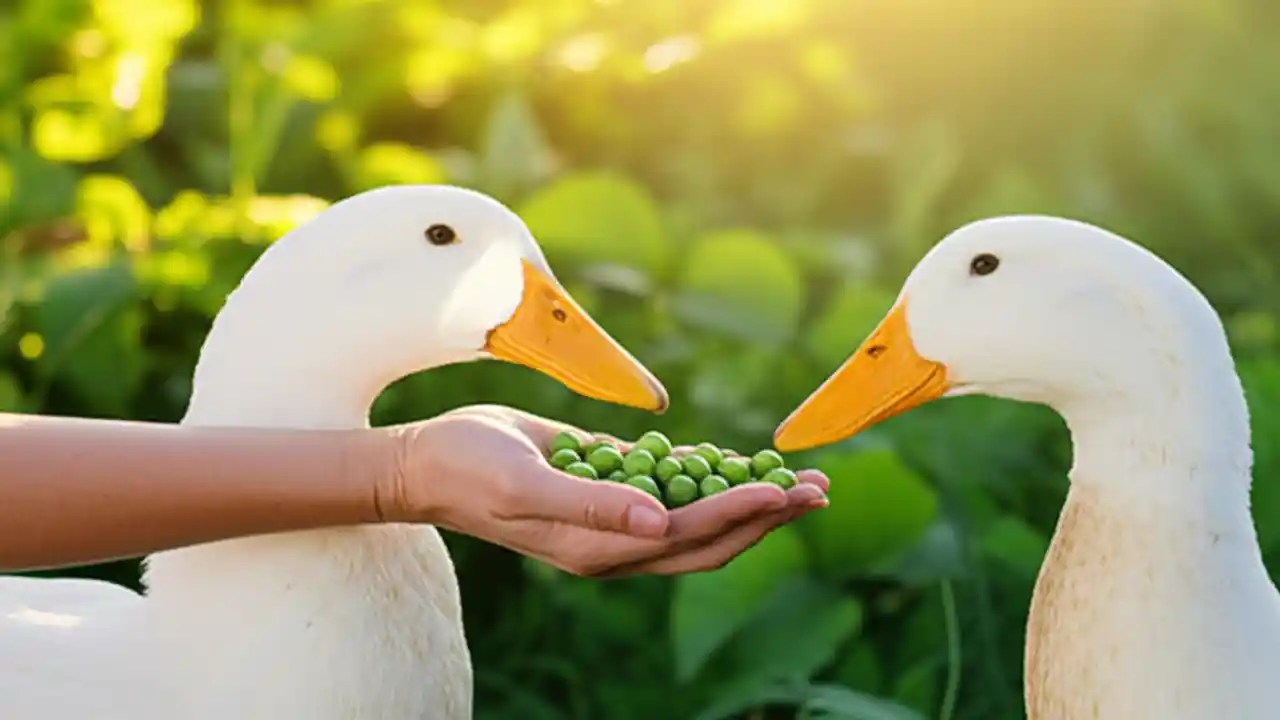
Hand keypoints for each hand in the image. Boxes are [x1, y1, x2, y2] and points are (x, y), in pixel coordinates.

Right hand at [381, 405, 828, 576]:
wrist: (428, 462)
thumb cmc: (468, 470)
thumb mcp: (524, 485)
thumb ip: (590, 506)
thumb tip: (657, 523)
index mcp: (600, 548)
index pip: (688, 537)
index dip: (742, 513)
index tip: (786, 488)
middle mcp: (615, 539)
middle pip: (710, 537)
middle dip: (767, 515)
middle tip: (820, 489)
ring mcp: (614, 516)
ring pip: (699, 515)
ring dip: (750, 497)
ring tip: (802, 480)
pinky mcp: (608, 486)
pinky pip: (670, 486)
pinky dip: (710, 476)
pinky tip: (743, 463)